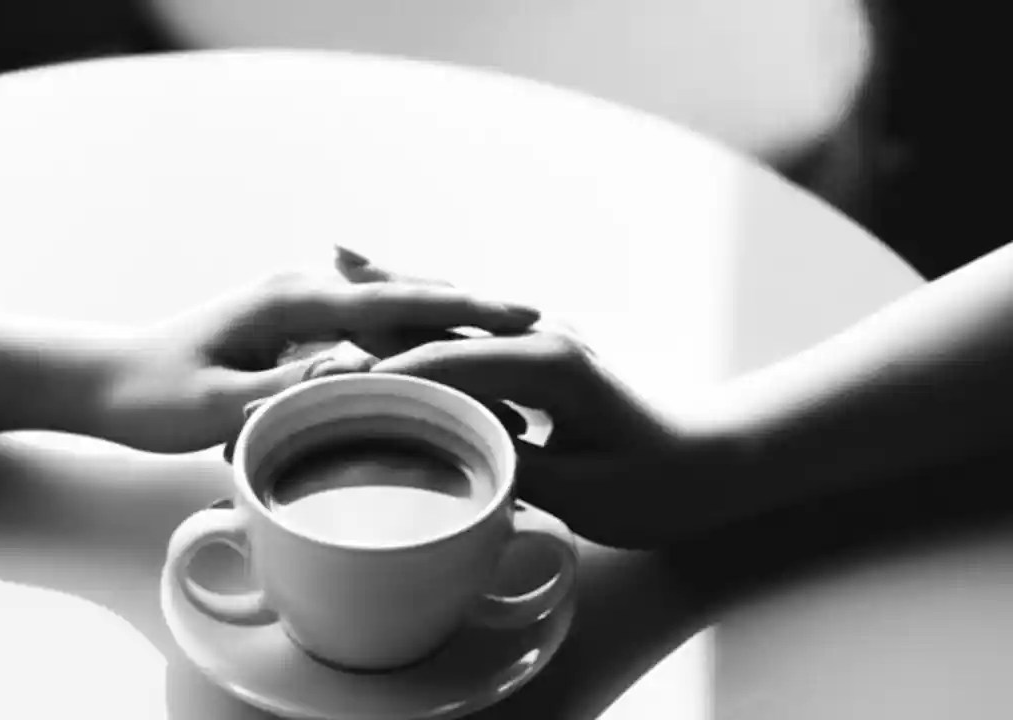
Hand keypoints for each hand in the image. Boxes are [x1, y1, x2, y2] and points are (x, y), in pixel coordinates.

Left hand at [93, 263, 540, 454]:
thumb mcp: (214, 405)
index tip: (521, 314)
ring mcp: (297, 304)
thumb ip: (287, 388)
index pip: (393, 302)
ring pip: (388, 305)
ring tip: (509, 327)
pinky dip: (410, 330)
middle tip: (538, 318)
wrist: (104, 378)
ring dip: (445, 314)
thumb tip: (359, 374)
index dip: (461, 309)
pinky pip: (366, 324)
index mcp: (290, 302)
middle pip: (403, 292)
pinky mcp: (292, 325)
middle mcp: (300, 291)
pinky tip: (440, 346)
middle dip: (469, 303)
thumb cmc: (151, 394)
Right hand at [339, 249, 749, 547]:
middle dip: (382, 303)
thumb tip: (442, 443)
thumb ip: (511, 463)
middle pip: (446, 315)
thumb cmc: (656, 487)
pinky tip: (394, 292)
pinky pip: (469, 327)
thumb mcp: (584, 493)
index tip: (332, 378)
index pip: (452, 360)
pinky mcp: (538, 351)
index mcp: (553, 364)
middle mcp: (544, 336)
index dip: (390, 369)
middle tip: (317, 275)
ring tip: (341, 256)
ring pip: (456, 310)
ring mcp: (542, 337)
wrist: (710, 465)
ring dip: (401, 290)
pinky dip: (427, 308)